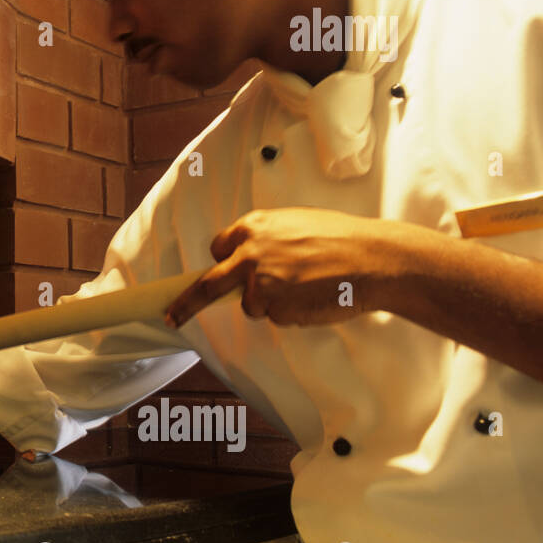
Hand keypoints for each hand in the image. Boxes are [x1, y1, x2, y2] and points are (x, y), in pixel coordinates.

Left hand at [163, 208, 402, 327]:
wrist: (372, 259)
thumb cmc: (341, 240)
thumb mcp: (295, 225)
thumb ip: (266, 241)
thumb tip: (249, 259)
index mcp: (253, 227)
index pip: (219, 249)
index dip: (220, 264)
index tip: (196, 280)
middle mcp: (248, 254)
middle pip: (207, 284)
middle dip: (185, 303)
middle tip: (170, 315)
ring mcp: (259, 282)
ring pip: (252, 305)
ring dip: (272, 303)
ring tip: (306, 288)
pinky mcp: (274, 307)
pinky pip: (277, 317)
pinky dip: (292, 313)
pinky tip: (313, 298)